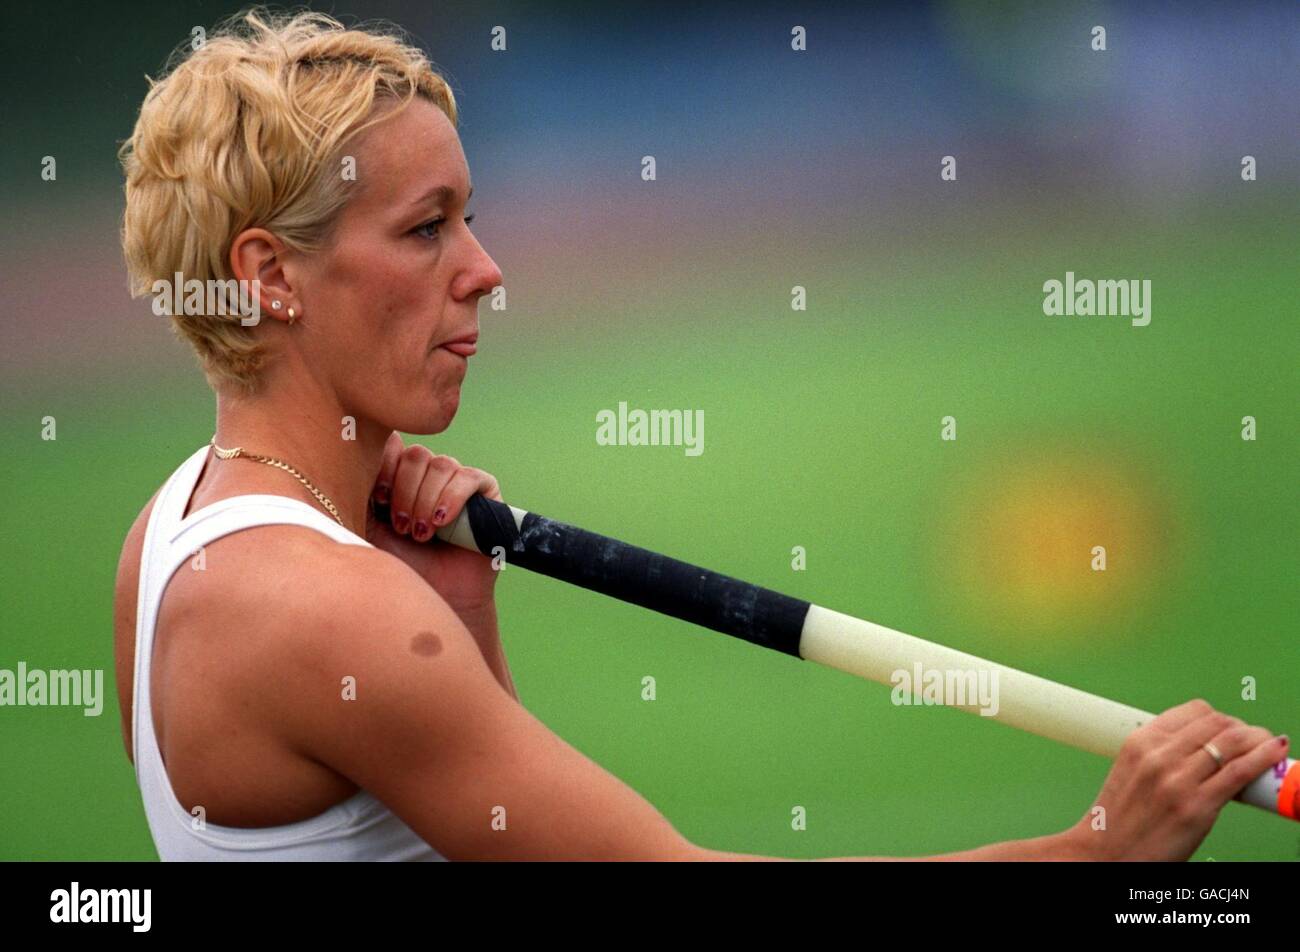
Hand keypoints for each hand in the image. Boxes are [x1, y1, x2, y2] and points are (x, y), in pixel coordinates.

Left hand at [366, 432, 503, 615]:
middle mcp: (428, 474)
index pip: (392, 445)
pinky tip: (442, 522)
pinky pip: (469, 477)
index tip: (378, 501)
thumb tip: (352, 451)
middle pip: (416, 454)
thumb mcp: (368, 526)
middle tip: (402, 528)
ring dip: (426, 501)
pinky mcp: (484, 492)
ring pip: (441, 464)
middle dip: (405, 492)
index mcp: (399, 475)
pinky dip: (452, 498)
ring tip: (421, 534)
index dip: (385, 468)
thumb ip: (360, 490)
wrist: (436, 597)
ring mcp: (456, 481)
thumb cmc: (400, 566)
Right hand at [1064, 699, 1287, 860]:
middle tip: (1252, 739)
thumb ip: (1160, 754)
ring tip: (1268, 744)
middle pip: (1217, 723)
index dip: (1220, 717)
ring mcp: (1179, 781)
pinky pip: (1241, 772)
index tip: (1229, 728)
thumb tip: (1203, 748)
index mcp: (1140, 742)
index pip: (1194, 711)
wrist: (1105, 853)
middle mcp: (1158, 755)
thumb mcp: (1130, 771)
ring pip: (1233, 742)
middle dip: (1242, 728)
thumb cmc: (1118, 819)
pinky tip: (1275, 751)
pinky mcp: (1198, 806)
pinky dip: (1264, 758)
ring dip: (1258, 739)